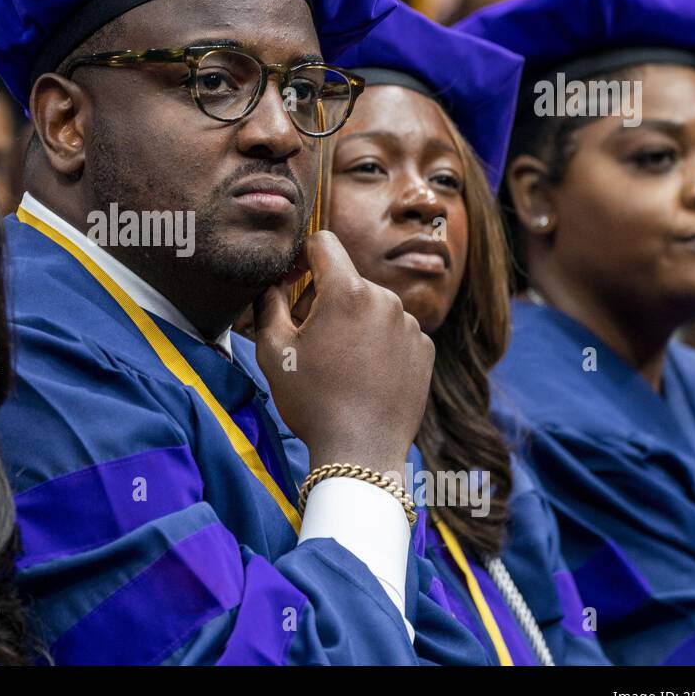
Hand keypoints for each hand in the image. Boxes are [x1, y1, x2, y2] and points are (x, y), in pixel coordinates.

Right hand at [253, 231, 433, 476]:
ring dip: (354, 323)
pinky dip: (378, 344)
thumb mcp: (273, 351)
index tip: (294, 280)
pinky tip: (365, 376)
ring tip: (339, 365)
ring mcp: (410, 325)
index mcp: (347, 291)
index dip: (303, 256)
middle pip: (347, 280)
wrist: (360, 452)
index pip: (324, 243)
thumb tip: (273, 284)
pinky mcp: (425, 349)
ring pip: (372, 307)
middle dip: (325, 300)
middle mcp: (386, 299)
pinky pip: (395, 332)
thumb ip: (268, 304)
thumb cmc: (312, 401)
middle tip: (311, 342)